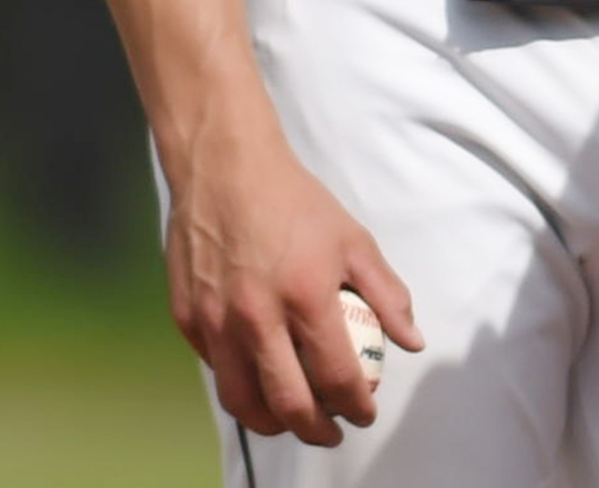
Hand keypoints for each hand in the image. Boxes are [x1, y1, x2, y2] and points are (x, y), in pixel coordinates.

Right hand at [164, 131, 424, 443]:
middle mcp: (256, 317)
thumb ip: (386, 294)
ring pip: (242, 400)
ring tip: (293, 419)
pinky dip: (240, 383)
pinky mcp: (187, 318)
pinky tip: (258, 375)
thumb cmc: (295, 201)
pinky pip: (215, 369)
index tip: (365, 413)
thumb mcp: (353, 240)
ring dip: (272, 421)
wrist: (225, 167)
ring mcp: (216, 321)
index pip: (337, 377)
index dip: (357, 407)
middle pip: (287, 405)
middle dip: (316, 431)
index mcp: (305, 296)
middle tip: (331, 433)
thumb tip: (411, 342)